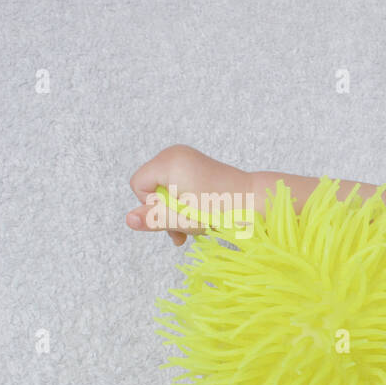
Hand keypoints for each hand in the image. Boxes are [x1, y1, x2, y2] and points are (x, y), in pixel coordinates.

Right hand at [126, 144, 251, 245]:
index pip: (138, 184)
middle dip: (164, 212)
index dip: (152, 206)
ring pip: (165, 190)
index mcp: (169, 161)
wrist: (258, 201)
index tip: (176, 215)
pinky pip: (179, 187)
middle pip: (151, 187)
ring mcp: (187, 159)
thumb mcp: (185, 218)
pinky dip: (184, 204)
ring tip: (194, 228)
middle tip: (185, 230)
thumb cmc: (224, 210)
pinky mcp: (197, 167)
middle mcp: (176, 154)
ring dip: (175, 213)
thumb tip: (128, 220)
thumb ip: (154, 218)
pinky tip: (196, 221)